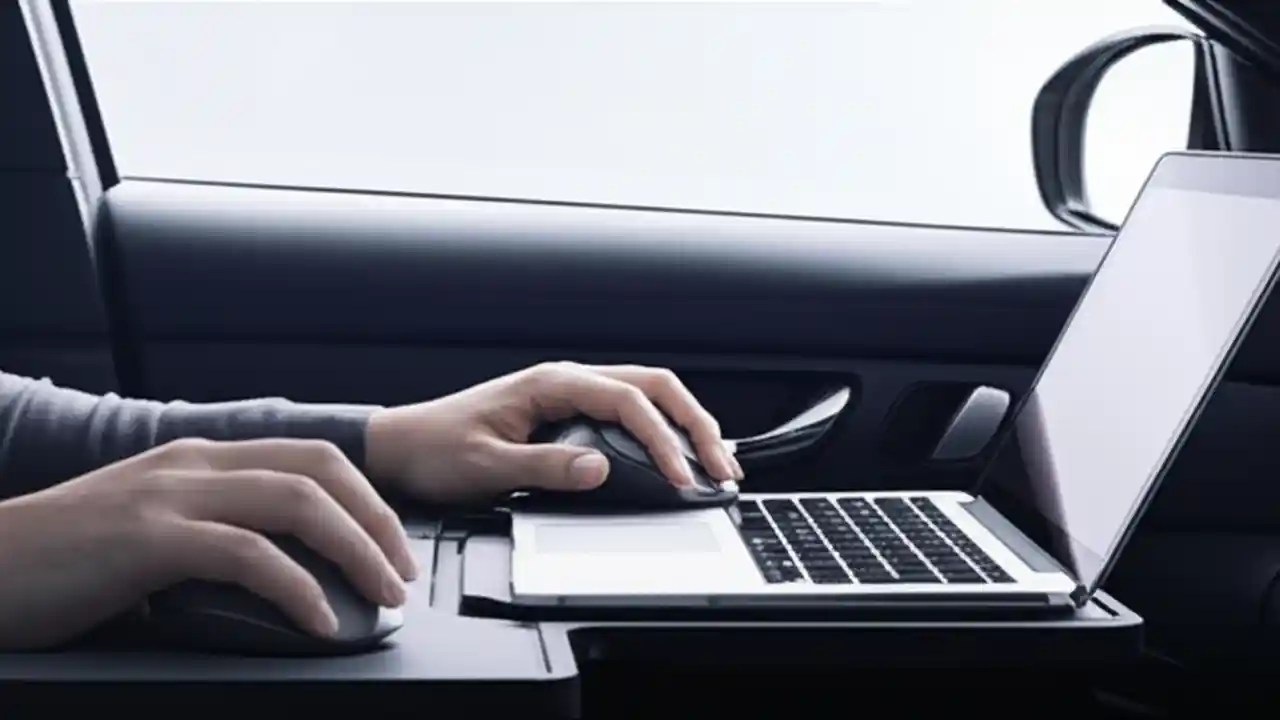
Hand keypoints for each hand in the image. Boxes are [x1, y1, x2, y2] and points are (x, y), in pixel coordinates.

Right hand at [0, 437, 416, 650]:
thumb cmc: (62, 562)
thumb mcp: (151, 532)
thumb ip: (213, 535)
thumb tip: (284, 574)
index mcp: (199, 459)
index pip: (310, 456)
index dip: (365, 497)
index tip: (393, 543)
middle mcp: (193, 464)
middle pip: (320, 469)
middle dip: (377, 519)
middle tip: (403, 572)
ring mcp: (171, 495)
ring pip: (297, 502)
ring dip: (356, 549)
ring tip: (383, 595)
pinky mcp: (147, 538)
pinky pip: (247, 554)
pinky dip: (297, 588)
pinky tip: (319, 620)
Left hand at [365, 362, 742, 504]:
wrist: (402, 447)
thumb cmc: (436, 449)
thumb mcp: (487, 465)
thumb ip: (544, 467)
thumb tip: (600, 469)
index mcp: (552, 383)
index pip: (628, 401)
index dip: (662, 438)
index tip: (680, 476)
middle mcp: (567, 381)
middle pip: (653, 387)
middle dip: (695, 424)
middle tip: (721, 466)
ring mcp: (570, 395)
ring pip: (647, 396)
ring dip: (685, 425)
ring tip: (714, 462)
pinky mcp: (568, 414)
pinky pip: (629, 413)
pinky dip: (663, 430)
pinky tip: (677, 454)